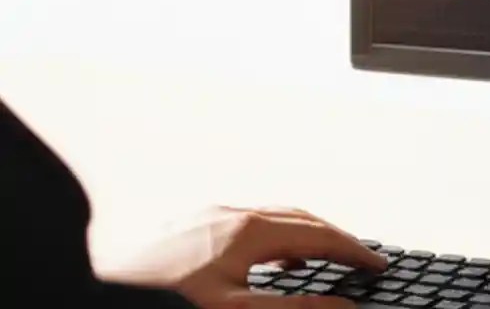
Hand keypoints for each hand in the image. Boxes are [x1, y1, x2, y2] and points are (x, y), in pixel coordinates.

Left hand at [100, 206, 386, 308]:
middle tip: (357, 258)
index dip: (353, 251)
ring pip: (268, 219)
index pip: (319, 234)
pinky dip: (269, 237)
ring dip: (300, 235)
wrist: (89, 292)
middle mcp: (228, 214)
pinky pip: (242, 224)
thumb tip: (342, 307)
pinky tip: (262, 259)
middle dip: (333, 237)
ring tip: (318, 258)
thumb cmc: (161, 301)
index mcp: (248, 229)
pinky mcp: (183, 228)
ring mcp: (203, 218)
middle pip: (297, 219)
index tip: (376, 264)